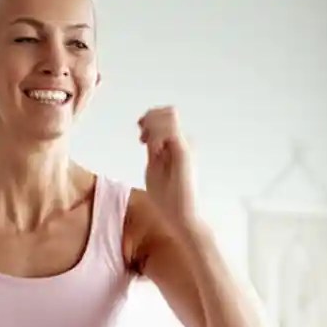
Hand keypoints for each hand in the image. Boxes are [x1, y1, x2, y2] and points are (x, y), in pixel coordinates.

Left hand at [138, 106, 196, 225]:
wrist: (181, 215)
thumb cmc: (168, 197)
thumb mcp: (154, 166)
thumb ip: (152, 148)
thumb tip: (147, 131)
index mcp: (176, 145)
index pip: (164, 116)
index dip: (149, 118)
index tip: (141, 137)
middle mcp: (184, 141)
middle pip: (167, 111)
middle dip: (150, 120)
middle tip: (143, 140)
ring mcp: (185, 145)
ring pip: (168, 117)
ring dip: (153, 129)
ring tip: (150, 148)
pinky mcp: (184, 153)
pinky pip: (170, 132)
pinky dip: (156, 137)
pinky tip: (154, 151)